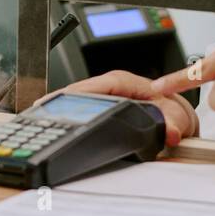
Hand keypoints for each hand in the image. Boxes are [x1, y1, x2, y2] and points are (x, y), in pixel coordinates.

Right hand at [52, 70, 196, 145]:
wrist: (175, 118)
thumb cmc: (170, 113)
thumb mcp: (174, 120)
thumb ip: (173, 127)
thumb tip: (171, 133)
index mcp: (125, 82)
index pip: (96, 85)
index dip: (77, 92)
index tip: (60, 99)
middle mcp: (111, 87)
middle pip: (80, 92)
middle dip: (60, 101)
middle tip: (40, 111)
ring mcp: (104, 96)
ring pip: (77, 99)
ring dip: (59, 107)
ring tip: (39, 116)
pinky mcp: (99, 105)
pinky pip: (79, 107)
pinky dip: (65, 112)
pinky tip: (51, 121)